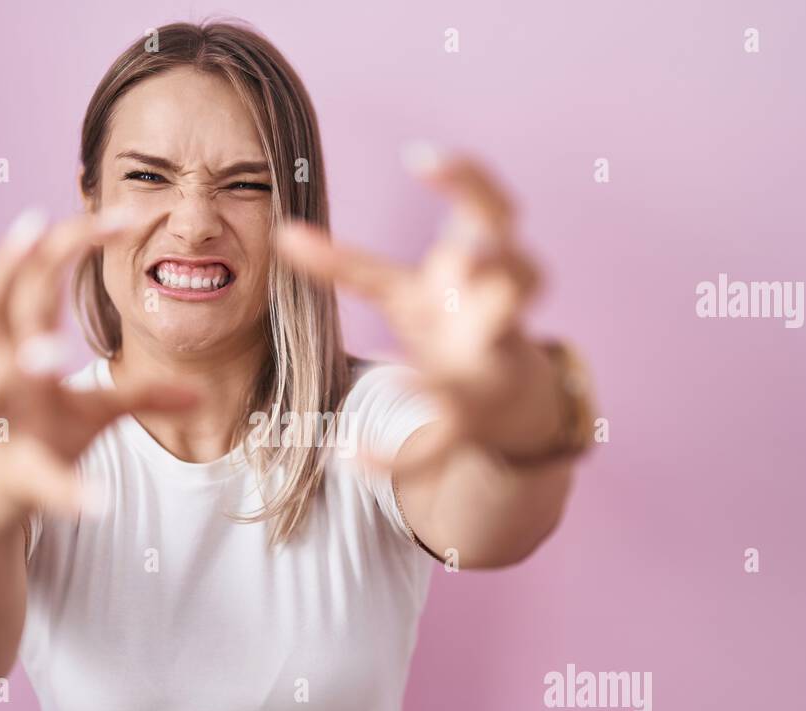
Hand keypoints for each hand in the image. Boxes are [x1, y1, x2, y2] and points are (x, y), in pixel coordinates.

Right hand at [0, 209, 198, 548]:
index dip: (66, 242)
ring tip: (51, 353)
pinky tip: (97, 501)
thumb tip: (198, 389)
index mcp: (20, 348)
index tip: (124, 212)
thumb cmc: (37, 441)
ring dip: (14, 364)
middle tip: (39, 226)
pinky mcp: (10, 477)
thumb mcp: (93, 412)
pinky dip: (67, 489)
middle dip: (9, 267)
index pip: (34, 279)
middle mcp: (0, 376)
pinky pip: (36, 478)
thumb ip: (141, 394)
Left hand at [275, 147, 556, 474]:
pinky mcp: (476, 419)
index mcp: (480, 270)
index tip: (421, 157)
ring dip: (470, 359)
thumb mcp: (405, 293)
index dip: (464, 178)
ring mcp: (495, 364)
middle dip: (498, 261)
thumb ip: (350, 266)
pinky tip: (347, 459)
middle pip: (523, 271)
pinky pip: (442, 438)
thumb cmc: (453, 327)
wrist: (509, 405)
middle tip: (465, 260)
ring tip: (417, 378)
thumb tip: (282, 233)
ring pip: (504, 352)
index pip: (488, 209)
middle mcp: (500, 309)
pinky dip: (397, 456)